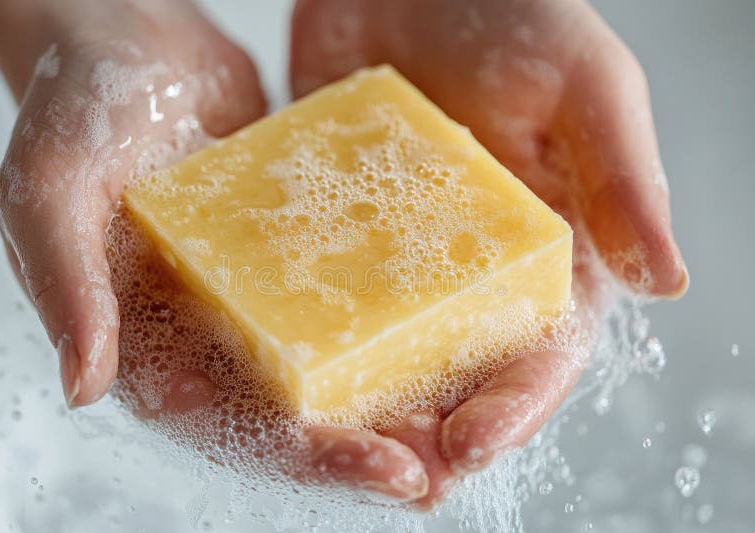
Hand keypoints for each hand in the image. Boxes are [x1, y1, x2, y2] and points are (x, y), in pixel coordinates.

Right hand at [0, 0, 428, 504]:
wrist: (133, 40)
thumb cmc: (76, 106)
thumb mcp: (50, 188)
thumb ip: (66, 283)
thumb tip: (84, 386)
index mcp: (146, 341)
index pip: (227, 424)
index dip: (304, 456)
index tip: (383, 468)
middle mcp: (205, 332)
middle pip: (290, 413)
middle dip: (363, 448)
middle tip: (438, 474)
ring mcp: (253, 296)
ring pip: (326, 367)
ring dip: (387, 402)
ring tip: (461, 426)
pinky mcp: (291, 255)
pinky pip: (344, 297)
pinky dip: (392, 322)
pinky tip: (449, 334)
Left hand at [290, 0, 687, 507]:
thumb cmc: (513, 11)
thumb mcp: (585, 83)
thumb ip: (624, 179)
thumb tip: (665, 283)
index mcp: (548, 255)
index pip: (544, 353)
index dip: (515, 407)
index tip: (469, 447)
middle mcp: (471, 272)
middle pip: (458, 374)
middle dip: (427, 432)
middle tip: (387, 474)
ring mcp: (397, 259)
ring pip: (380, 352)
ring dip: (356, 406)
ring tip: (320, 447)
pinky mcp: (332, 233)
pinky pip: (310, 295)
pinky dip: (293, 335)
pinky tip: (264, 365)